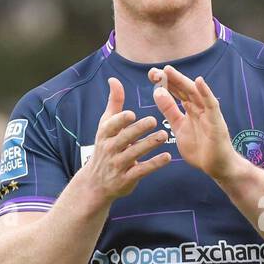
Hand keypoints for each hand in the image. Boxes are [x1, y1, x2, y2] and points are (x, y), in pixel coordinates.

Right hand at [77, 78, 171, 204]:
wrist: (96, 183)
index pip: (111, 126)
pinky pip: (141, 170)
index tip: (131, 114)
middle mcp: (110, 149)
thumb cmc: (105, 147)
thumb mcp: (106, 126)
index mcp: (105, 135)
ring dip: (149, 144)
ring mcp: (118, 165)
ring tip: (164, 136)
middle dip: (137, 130)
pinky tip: (167, 157)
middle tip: (153, 120)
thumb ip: (114, 103)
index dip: (120, 121)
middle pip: (124, 138)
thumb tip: (114, 79)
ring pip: (134, 154)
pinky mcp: (126, 179)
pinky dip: (154, 164)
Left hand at [150, 65, 238, 181]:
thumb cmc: (200, 149)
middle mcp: (199, 108)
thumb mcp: (179, 127)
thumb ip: (170, 111)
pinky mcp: (217, 121)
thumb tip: (157, 92)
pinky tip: (199, 82)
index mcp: (190, 110)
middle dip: (170, 79)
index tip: (152, 75)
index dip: (166, 83)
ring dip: (182, 81)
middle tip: (155, 71)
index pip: (177, 92)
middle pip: (184, 90)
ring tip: (169, 71)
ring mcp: (208, 114)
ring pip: (195, 94)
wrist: (217, 167)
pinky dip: (206, 93)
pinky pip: (212, 105)